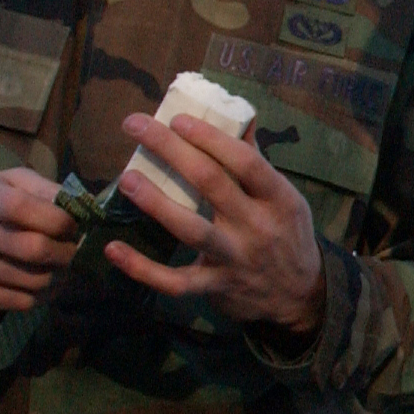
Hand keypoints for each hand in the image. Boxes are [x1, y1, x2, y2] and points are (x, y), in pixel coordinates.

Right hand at [0, 166, 77, 314]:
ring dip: (58, 277)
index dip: (57, 219)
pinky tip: (42, 286)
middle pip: (31, 248)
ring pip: (31, 280)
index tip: (73, 226)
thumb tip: (82, 208)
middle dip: (65, 252)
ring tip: (61, 269)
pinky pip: (18, 302)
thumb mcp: (10, 184)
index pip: (20, 207)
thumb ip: (44, 190)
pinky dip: (40, 297)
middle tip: (74, 252)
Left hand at [107, 114, 326, 333]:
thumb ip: (256, 162)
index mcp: (277, 198)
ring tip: (127, 179)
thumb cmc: (286, 235)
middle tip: (135, 125)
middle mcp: (257, 227)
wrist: (300, 296)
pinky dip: (142, 268)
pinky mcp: (216, 286)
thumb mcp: (284, 198)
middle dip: (170, 149)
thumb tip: (239, 117)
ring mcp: (235, 258)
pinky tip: (114, 249)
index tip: (178, 119)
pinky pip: (175, 280)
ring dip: (156, 202)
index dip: (210, 138)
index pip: (245, 161)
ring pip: (191, 229)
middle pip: (211, 183)